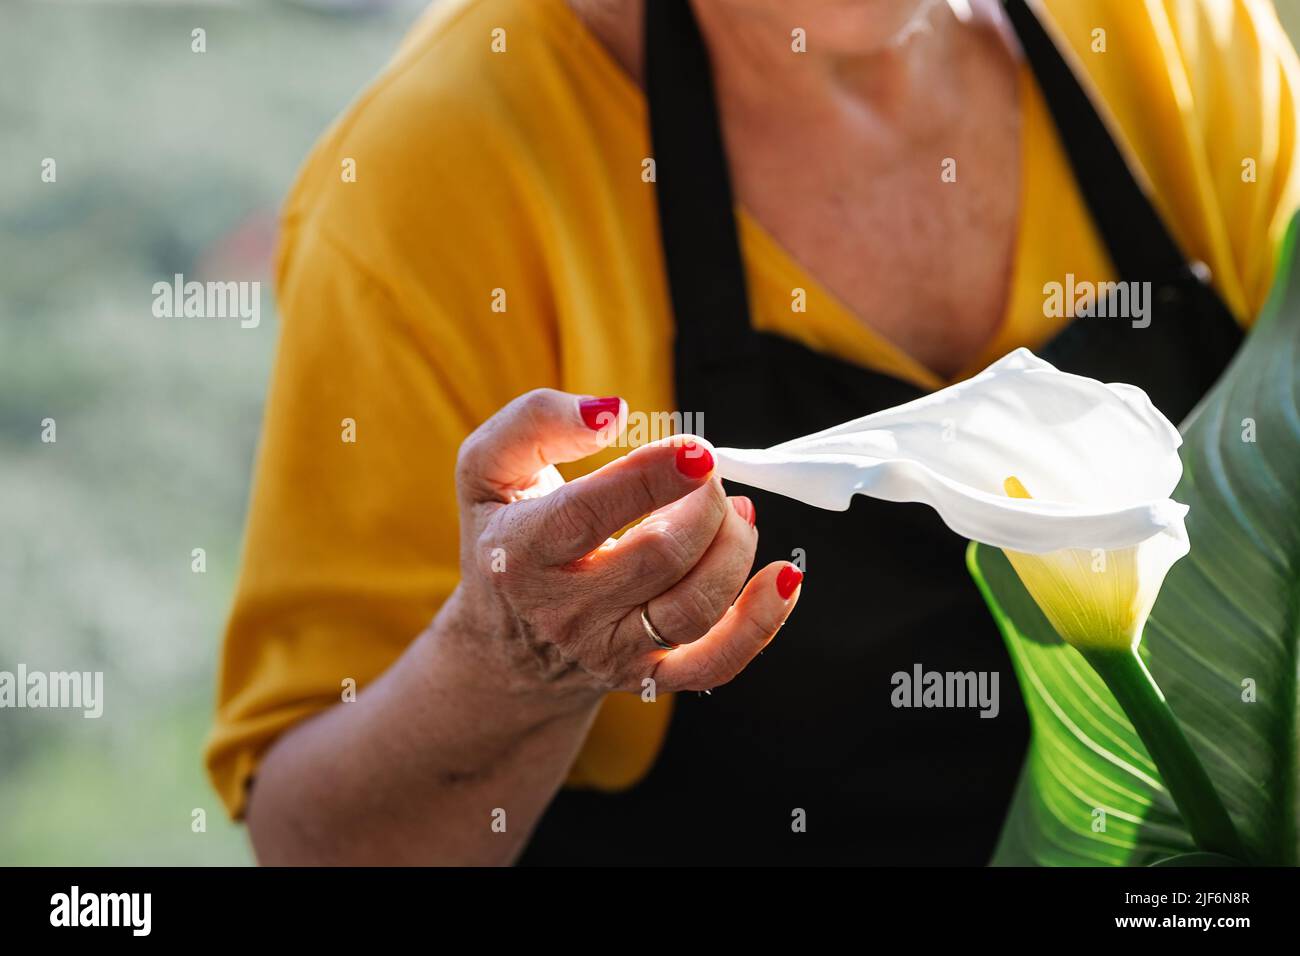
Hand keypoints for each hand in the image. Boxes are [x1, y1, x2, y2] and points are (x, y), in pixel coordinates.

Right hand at [448, 389, 802, 707]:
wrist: (507, 646)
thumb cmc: (506, 534)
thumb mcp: (488, 468)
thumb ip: (534, 422)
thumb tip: (611, 412)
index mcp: (520, 553)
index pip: (590, 513)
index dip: (651, 477)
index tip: (696, 449)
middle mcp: (565, 612)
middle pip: (662, 556)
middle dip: (704, 502)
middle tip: (707, 472)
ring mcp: (611, 651)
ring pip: (697, 605)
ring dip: (735, 546)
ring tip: (734, 510)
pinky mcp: (650, 676)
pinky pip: (718, 662)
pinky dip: (762, 621)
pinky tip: (785, 576)